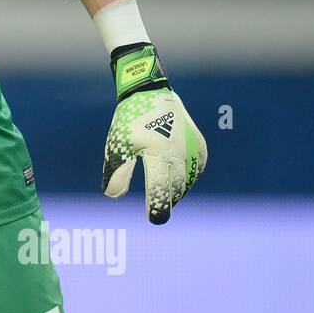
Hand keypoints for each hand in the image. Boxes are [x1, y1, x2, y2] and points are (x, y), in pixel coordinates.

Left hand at [102, 44, 207, 223]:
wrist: (151, 92)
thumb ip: (116, 173)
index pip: (161, 192)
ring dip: (176, 191)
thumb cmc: (130, 121)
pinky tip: (176, 180)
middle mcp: (180, 154)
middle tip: (156, 209)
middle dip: (166, 201)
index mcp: (158, 156)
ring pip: (187, 181)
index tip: (154, 220)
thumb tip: (113, 196)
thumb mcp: (117, 146)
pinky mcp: (199, 147)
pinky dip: (185, 178)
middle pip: (175, 190)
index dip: (158, 209)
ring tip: (164, 195)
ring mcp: (193, 150)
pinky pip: (194, 170)